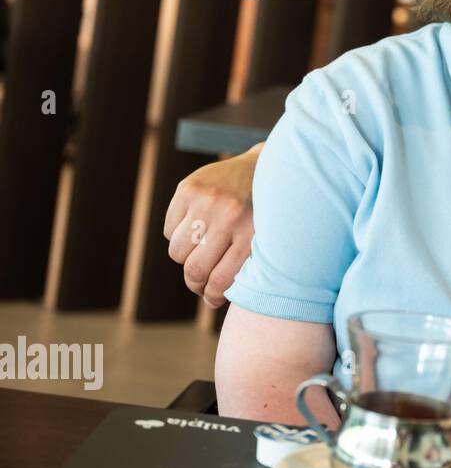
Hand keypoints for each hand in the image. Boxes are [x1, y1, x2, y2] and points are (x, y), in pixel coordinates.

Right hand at [163, 144, 260, 307]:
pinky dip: (177, 234)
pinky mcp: (187, 188)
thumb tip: (212, 300)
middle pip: (194, 269)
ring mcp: (206, 200)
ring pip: (177, 252)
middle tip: (200, 284)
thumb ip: (245, 269)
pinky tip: (197, 227)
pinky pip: (168, 229)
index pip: (219, 281)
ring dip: (185, 257)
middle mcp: (228, 216)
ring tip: (201, 251)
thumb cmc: (266, 214)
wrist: (265, 167)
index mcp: (251, 233)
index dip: (212, 297)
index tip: (212, 300)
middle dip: (194, 283)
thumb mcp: (266, 242)